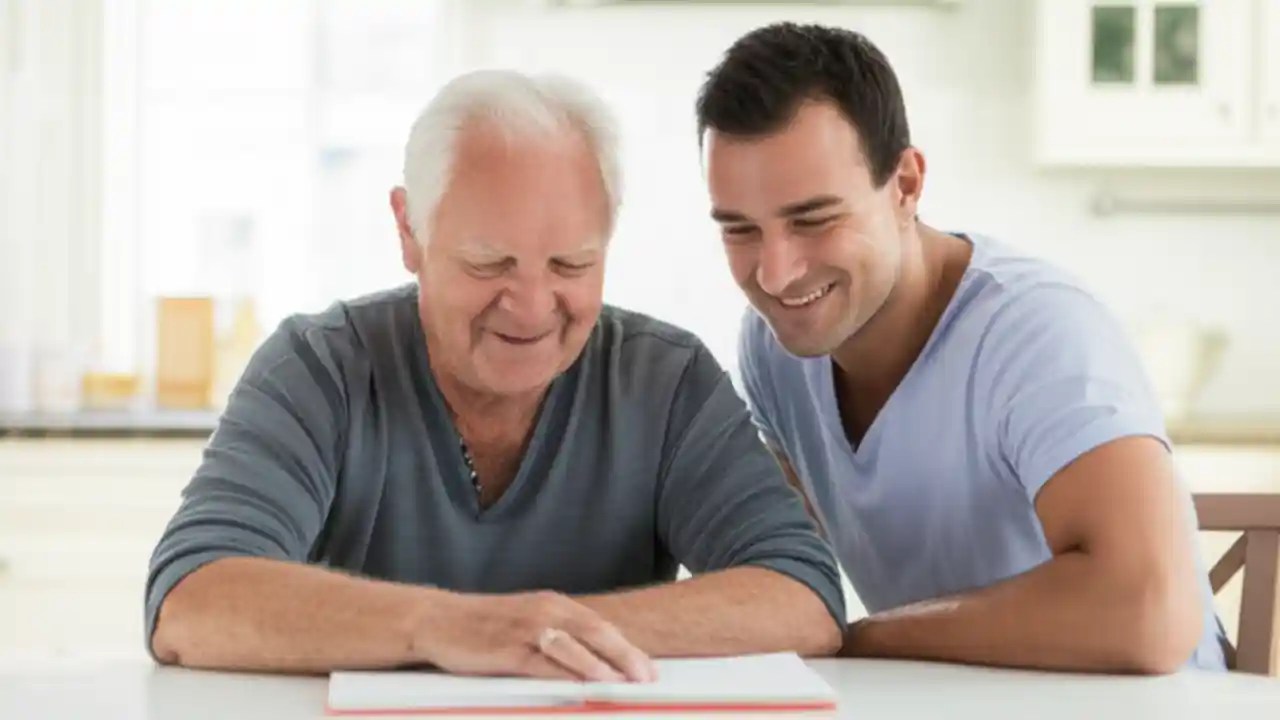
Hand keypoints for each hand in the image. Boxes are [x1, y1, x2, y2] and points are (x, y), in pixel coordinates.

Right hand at [414, 590, 656, 682]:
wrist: (438, 619)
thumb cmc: (486, 625)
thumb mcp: (528, 621)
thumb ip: (559, 635)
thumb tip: (593, 658)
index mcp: (554, 604)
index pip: (600, 625)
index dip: (627, 647)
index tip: (649, 668)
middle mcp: (545, 612)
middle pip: (595, 633)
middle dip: (625, 656)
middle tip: (647, 678)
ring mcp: (527, 630)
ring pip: (573, 648)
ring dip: (601, 666)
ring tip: (624, 684)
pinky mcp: (508, 650)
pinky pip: (543, 665)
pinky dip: (566, 676)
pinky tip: (581, 688)